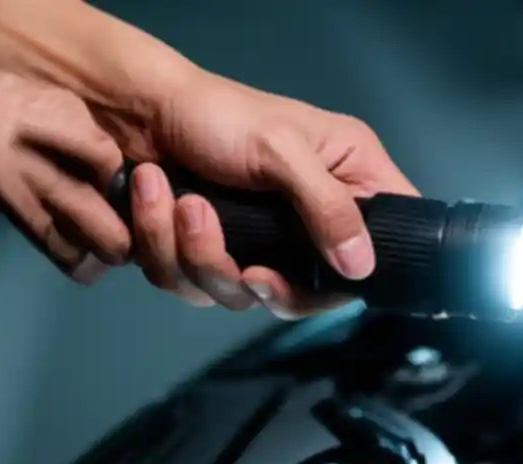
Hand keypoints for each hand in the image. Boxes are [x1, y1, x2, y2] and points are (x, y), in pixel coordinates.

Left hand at [107, 71, 418, 316]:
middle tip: (248, 270)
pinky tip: (160, 201)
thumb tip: (364, 266)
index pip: (387, 238)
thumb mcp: (282, 150)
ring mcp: (261, 241)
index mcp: (348, 178)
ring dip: (203, 258)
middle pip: (313, 292)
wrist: (135, 108)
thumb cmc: (218, 113)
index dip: (366, 270)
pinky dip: (170, 249)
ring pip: (244, 296)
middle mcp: (312, 215)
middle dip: (269, 286)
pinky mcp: (212, 253)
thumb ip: (328, 207)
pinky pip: (196, 287)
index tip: (329, 280)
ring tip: (183, 204)